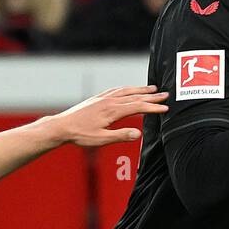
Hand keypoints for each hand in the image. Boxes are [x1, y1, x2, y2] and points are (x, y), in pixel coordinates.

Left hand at [53, 85, 168, 146]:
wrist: (61, 126)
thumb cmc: (80, 135)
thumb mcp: (101, 140)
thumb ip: (120, 136)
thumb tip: (138, 133)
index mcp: (112, 111)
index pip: (138, 107)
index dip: (153, 108)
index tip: (165, 109)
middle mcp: (109, 101)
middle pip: (135, 96)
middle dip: (152, 96)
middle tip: (166, 95)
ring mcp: (103, 98)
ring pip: (126, 91)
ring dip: (141, 89)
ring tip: (153, 89)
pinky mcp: (97, 98)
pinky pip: (116, 90)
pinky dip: (127, 89)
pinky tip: (129, 89)